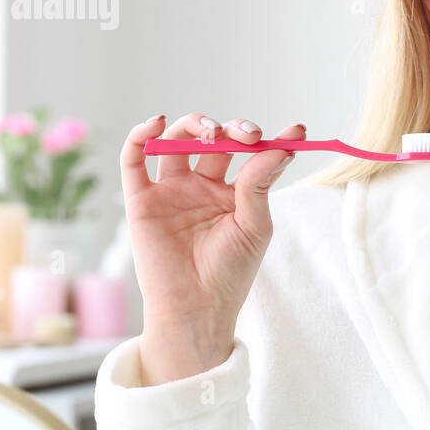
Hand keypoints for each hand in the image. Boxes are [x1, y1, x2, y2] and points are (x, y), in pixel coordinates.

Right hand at [119, 112, 304, 382]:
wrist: (196, 307)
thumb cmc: (230, 272)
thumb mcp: (254, 225)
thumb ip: (260, 184)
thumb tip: (280, 148)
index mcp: (232, 192)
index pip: (251, 154)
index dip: (271, 139)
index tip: (297, 130)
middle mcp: (201, 186)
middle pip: (214, 141)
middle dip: (233, 130)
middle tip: (249, 134)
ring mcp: (171, 190)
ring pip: (176, 141)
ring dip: (193, 125)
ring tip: (211, 131)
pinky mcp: (141, 200)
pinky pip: (133, 160)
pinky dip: (140, 137)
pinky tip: (155, 123)